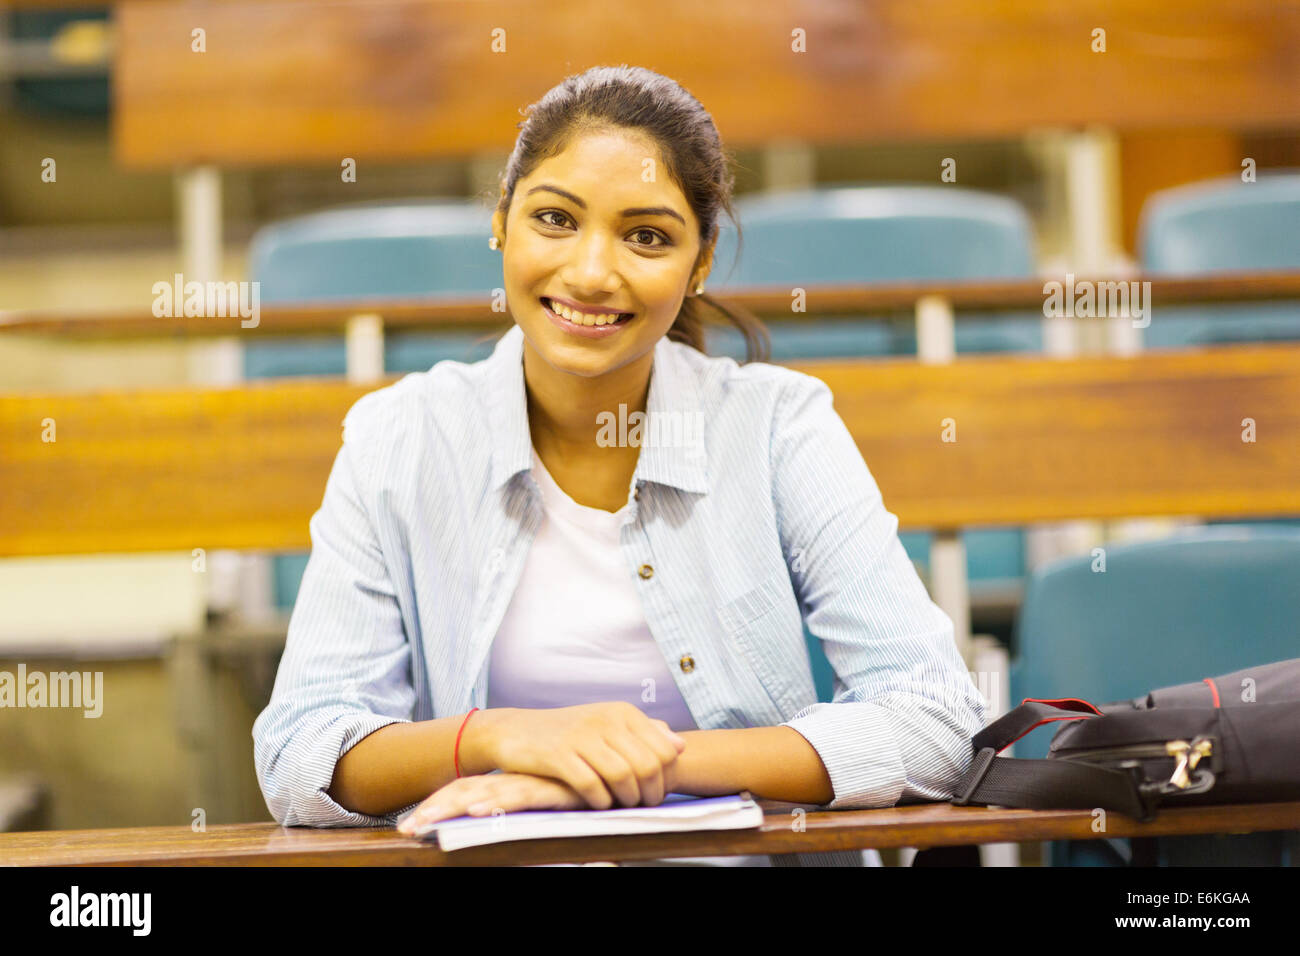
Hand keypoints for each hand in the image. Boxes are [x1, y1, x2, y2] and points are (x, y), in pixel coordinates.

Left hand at [397, 773, 585, 835]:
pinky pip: (520, 796)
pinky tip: (478, 811)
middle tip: (406, 828)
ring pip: (484, 795)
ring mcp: (530, 783)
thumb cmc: (585, 783)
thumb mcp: (549, 797)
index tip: (410, 822)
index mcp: (509, 782)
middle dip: (434, 809)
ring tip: (426, 823)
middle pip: (465, 792)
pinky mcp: (550, 788)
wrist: (619, 761)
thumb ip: (528, 802)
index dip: (439, 803)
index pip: (465, 790)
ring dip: (453, 808)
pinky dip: (497, 803)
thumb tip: (499, 813)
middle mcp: (514, 780)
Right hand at [467, 703, 686, 809]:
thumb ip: (645, 733)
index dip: (667, 778)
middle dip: (651, 793)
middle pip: (648, 765)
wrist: (516, 731)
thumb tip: (680, 745)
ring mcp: (581, 736)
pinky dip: (600, 800)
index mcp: (623, 712)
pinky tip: (599, 803)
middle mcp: (606, 720)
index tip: (657, 791)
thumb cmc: (569, 732)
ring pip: (623, 775)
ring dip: (627, 799)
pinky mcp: (558, 755)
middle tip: (642, 805)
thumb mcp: (608, 724)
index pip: (665, 750)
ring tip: (622, 805)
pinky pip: (591, 785)